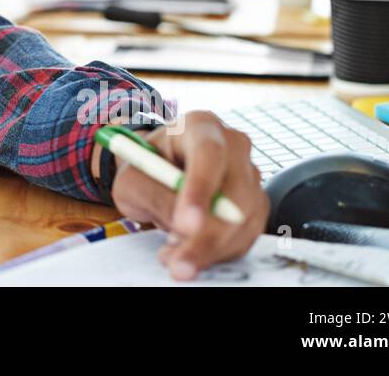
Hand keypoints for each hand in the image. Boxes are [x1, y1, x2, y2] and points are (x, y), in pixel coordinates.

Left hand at [109, 111, 268, 280]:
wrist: (159, 171)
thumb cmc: (145, 168)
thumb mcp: (132, 178)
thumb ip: (153, 195)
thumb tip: (185, 228)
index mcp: (200, 125)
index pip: (208, 153)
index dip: (200, 189)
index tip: (186, 224)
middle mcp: (233, 145)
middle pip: (235, 191)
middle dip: (208, 234)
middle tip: (179, 263)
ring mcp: (250, 174)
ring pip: (244, 219)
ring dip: (211, 248)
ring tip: (175, 258)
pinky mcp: (256, 204)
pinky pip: (246, 235)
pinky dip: (220, 252)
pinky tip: (192, 254)